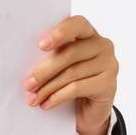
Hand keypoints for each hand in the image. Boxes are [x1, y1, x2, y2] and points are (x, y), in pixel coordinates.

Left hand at [21, 14, 118, 134]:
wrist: (87, 110)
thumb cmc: (69, 81)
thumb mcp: (59, 66)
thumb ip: (50, 56)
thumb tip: (26, 64)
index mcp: (88, 33)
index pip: (77, 24)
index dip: (59, 33)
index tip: (41, 45)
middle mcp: (102, 45)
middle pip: (70, 53)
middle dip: (44, 70)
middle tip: (28, 84)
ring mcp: (109, 64)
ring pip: (72, 73)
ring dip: (48, 87)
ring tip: (33, 98)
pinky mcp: (109, 84)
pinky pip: (78, 88)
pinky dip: (58, 97)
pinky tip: (46, 104)